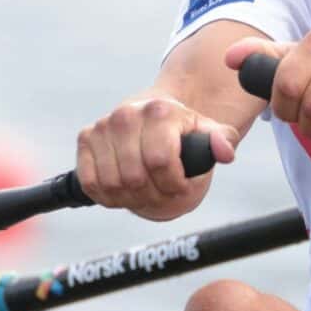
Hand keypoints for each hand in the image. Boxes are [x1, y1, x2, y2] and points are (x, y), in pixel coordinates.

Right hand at [76, 96, 238, 216]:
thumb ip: (221, 141)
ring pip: (112, 184)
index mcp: (159, 111)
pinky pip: (90, 183)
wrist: (154, 116)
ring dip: (131, 199)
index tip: (182, 186)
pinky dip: (108, 196)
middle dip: (154, 195)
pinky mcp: (85, 139)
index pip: (160, 161)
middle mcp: (127, 115)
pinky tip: (125, 191)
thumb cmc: (183, 132)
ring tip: (147, 193)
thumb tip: (224, 151)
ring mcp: (103, 126)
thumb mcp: (208, 133)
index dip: (173, 183)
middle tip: (165, 194)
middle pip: (135, 178)